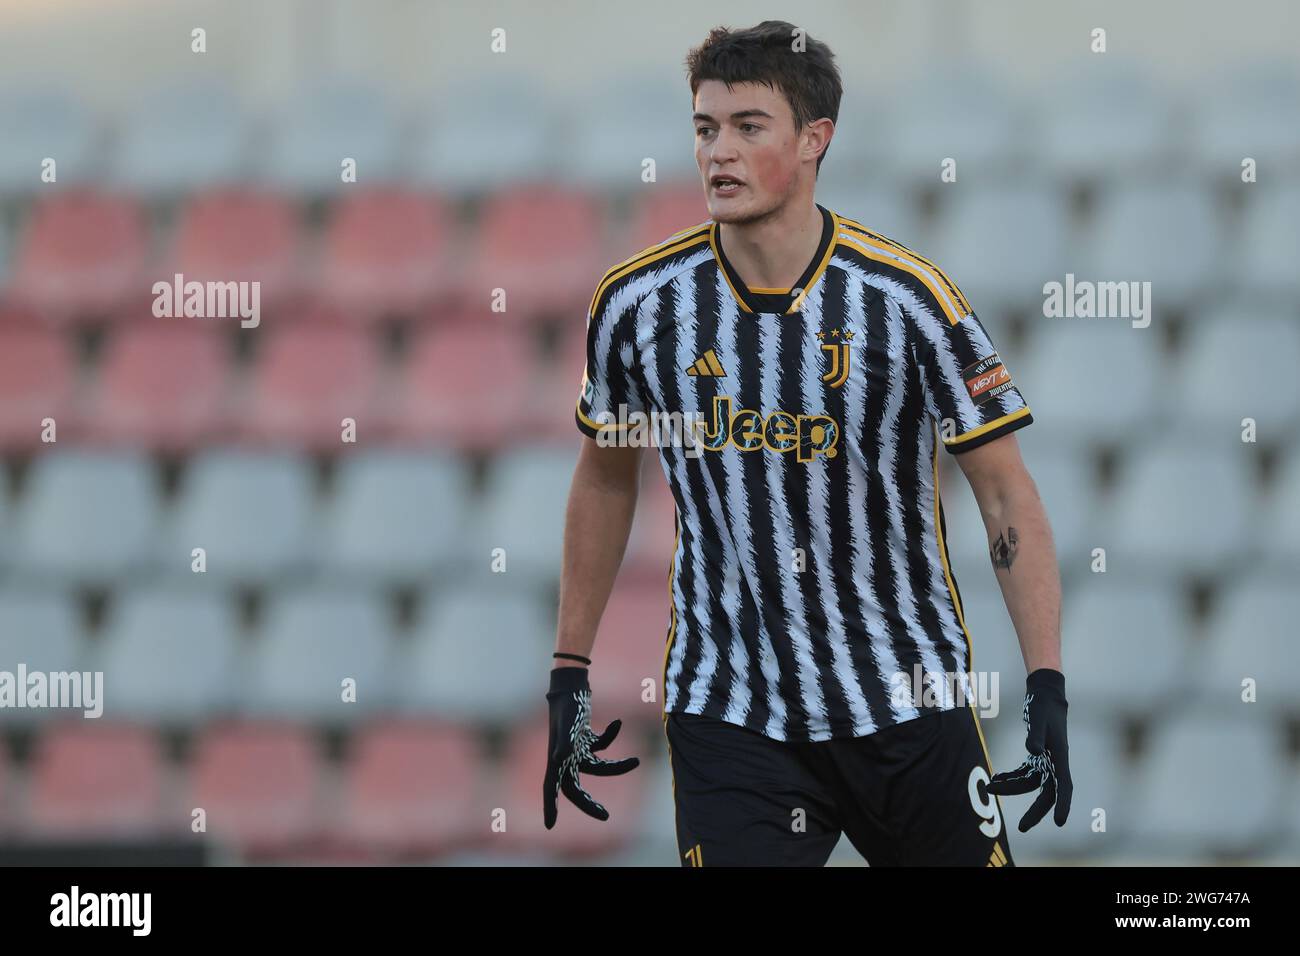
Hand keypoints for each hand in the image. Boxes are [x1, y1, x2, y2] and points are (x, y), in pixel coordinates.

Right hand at [543, 666, 639, 828]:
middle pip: (576, 788)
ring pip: (597, 767)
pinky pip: (601, 745)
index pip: (551, 788)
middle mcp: (564, 757)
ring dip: (617, 765)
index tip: (550, 825)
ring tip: (636, 761)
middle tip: (605, 815)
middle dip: (590, 803)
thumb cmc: (567, 705)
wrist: (571, 684)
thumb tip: (562, 758)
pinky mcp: (585, 739)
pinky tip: (617, 722)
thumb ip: (565, 743)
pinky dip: (611, 735)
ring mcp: (575, 749)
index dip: (551, 806)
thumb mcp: (568, 725)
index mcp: (556, 759)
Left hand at [987, 668, 1071, 831]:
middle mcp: (1055, 762)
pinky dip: (1011, 778)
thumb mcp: (1037, 718)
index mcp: (1059, 757)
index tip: (1060, 823)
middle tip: (1022, 827)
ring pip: (1031, 784)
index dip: (1063, 805)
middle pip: (1046, 793)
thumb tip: (1031, 753)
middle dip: (1035, 811)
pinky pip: (1025, 774)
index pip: (1064, 787)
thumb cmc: (1043, 706)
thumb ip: (1034, 735)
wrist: (1045, 695)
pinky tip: (996, 779)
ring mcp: (1046, 761)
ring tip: (990, 788)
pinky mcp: (1037, 757)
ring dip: (1012, 788)